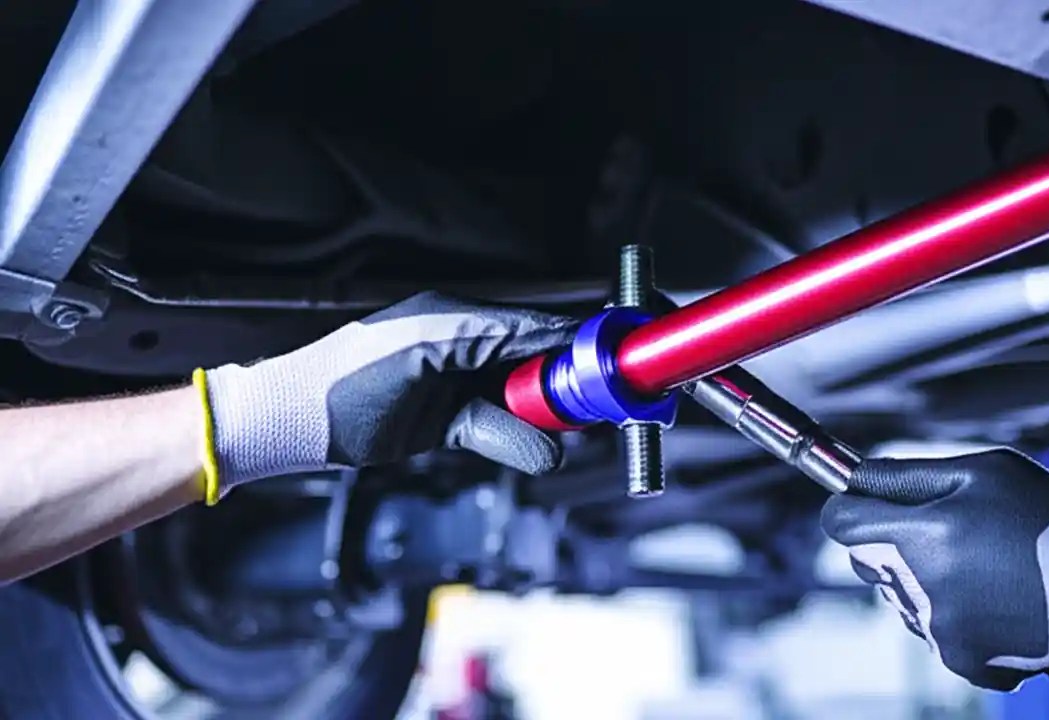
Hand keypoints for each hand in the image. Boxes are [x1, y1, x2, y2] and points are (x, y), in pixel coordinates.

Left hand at [202, 292, 575, 492]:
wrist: (289, 417)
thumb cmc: (340, 394)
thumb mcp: (424, 407)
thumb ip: (492, 423)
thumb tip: (550, 453)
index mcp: (455, 318)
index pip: (538, 326)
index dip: (582, 343)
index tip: (620, 359)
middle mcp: (461, 337)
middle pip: (539, 355)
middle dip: (571, 382)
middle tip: (605, 408)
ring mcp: (455, 370)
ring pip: (523, 386)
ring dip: (548, 409)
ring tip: (575, 428)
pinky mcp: (447, 405)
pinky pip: (498, 411)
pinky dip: (521, 426)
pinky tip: (539, 439)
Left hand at [820, 448, 1048, 703]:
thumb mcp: (985, 471)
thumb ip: (909, 475)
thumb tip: (857, 479)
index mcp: (922, 531)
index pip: (838, 521)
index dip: (848, 507)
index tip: (862, 503)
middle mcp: (920, 584)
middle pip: (866, 561)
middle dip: (889, 542)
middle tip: (942, 531)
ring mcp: (937, 628)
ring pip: (901, 596)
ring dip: (926, 579)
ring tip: (987, 566)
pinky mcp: (960, 660)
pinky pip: (935, 631)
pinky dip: (957, 616)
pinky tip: (998, 599)